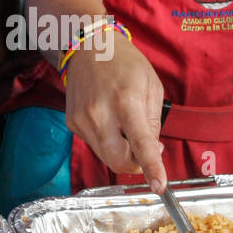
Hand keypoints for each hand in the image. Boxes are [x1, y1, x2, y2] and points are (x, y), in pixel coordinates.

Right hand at [63, 36, 166, 191]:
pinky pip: (94, 144)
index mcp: (126, 100)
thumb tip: (152, 151)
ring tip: (126, 127)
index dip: (151, 167)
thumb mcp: (152, 86)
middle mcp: (100, 112)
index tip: (160, 186)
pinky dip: (107, 140)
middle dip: (135, 165)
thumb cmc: (125, 63)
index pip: (140, 143)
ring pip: (105, 155)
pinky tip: (109, 119)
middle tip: (145, 153)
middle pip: (117, 160)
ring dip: (121, 151)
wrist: (89, 45)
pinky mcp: (72, 122)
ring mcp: (82, 118)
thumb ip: (153, 122)